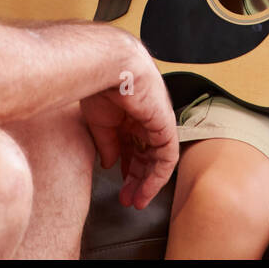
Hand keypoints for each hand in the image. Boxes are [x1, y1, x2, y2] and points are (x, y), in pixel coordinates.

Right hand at [79, 50, 178, 208]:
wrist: (110, 67)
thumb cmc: (100, 85)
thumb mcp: (100, 122)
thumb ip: (108, 143)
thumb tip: (110, 163)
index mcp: (129, 113)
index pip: (132, 145)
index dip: (126, 167)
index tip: (119, 183)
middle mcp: (146, 118)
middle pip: (145, 154)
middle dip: (136, 179)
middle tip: (127, 198)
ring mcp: (157, 121)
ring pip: (158, 159)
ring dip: (148, 182)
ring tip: (136, 200)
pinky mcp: (166, 126)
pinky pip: (168, 156)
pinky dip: (158, 175)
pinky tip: (146, 188)